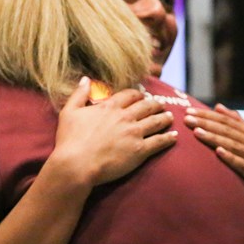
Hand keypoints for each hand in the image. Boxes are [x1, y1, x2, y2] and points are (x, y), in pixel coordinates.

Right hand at [50, 79, 176, 187]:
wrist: (76, 164)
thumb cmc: (70, 140)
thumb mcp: (69, 112)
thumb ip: (79, 94)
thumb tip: (85, 79)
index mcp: (110, 107)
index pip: (130, 95)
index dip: (138, 94)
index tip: (142, 96)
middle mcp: (125, 117)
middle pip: (147, 105)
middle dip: (156, 104)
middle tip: (160, 105)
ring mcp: (134, 133)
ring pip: (156, 121)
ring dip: (165, 118)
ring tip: (170, 118)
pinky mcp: (140, 150)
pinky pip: (159, 141)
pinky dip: (169, 138)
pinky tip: (174, 136)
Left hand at [183, 104, 243, 202]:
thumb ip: (236, 121)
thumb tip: (218, 106)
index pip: (225, 120)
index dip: (207, 115)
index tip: (189, 111)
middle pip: (226, 130)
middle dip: (205, 123)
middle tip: (187, 119)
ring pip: (232, 144)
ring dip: (214, 138)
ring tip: (197, 132)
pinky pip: (242, 164)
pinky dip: (231, 158)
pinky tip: (219, 153)